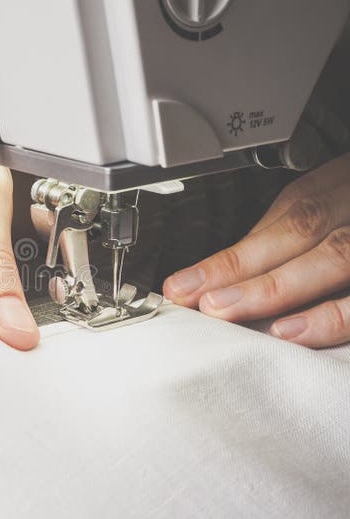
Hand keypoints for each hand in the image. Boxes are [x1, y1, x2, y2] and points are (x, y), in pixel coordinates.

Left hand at [164, 154, 349, 348]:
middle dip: (254, 276)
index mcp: (337, 186)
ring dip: (293, 294)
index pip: (280, 224)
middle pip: (308, 238)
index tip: (184, 286)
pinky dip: (341, 316)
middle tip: (207, 305)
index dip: (231, 257)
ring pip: (342, 259)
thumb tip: (215, 276)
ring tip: (252, 323)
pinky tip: (303, 332)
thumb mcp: (322, 199)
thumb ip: (277, 238)